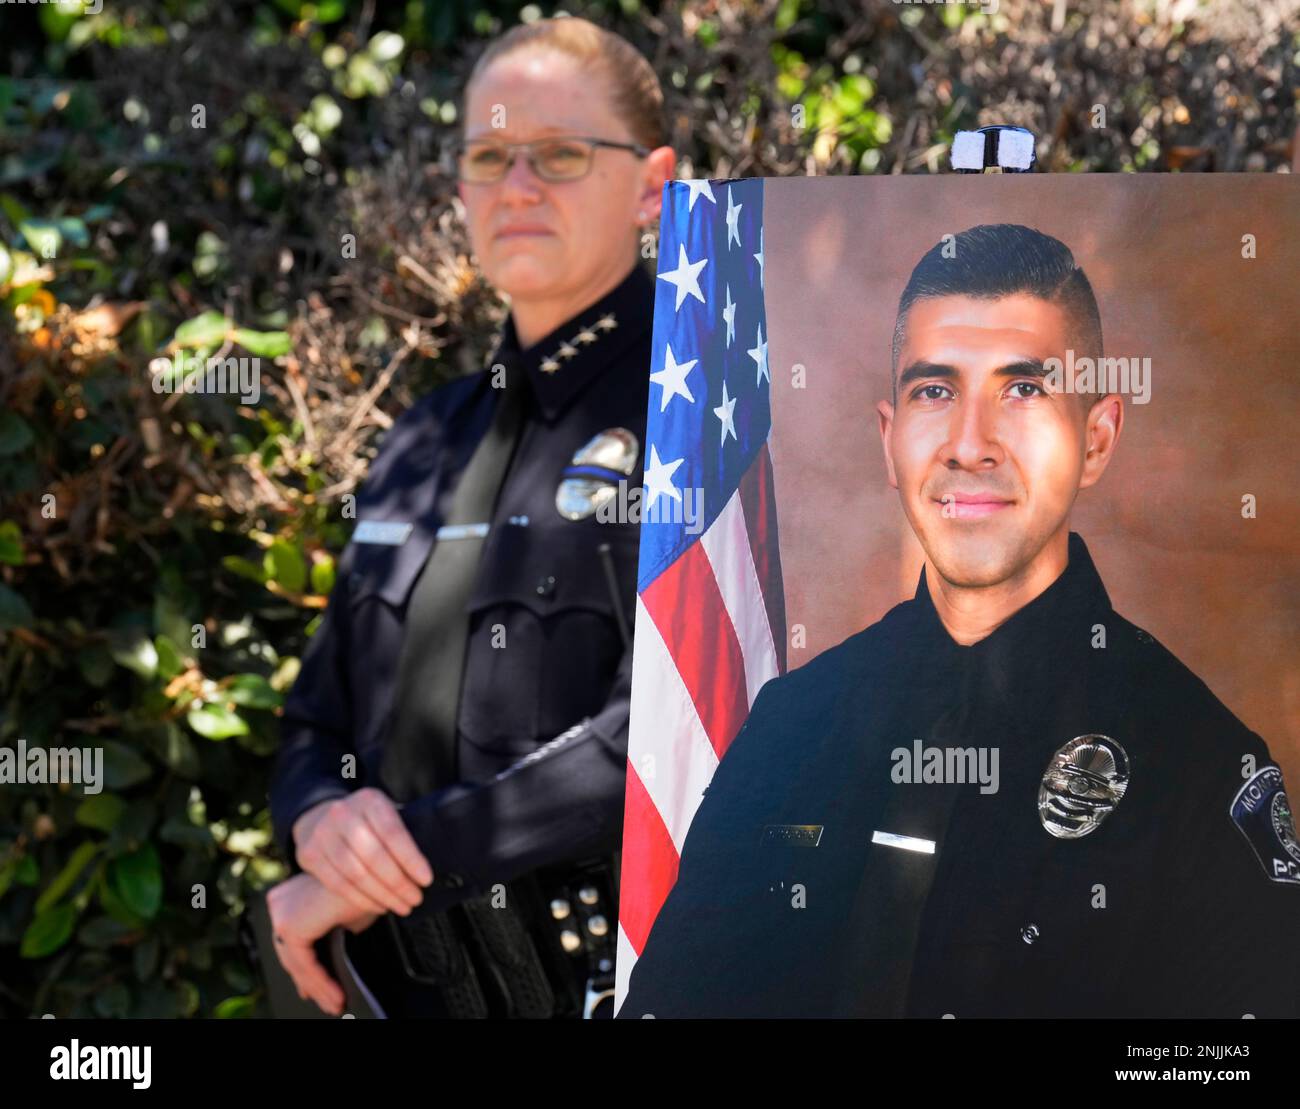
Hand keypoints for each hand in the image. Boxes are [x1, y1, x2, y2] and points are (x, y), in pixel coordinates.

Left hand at [266, 873, 378, 1015]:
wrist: (377, 874)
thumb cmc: (368, 887)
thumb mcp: (347, 917)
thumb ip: (333, 936)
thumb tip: (329, 963)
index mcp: (289, 896)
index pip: (291, 941)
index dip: (301, 969)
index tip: (310, 990)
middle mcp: (279, 902)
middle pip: (290, 953)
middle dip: (309, 983)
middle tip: (328, 1002)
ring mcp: (281, 913)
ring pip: (295, 961)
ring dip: (318, 987)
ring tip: (336, 1003)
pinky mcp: (290, 926)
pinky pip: (302, 963)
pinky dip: (320, 982)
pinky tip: (336, 994)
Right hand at [292, 788, 432, 916]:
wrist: (321, 817)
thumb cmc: (366, 821)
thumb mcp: (384, 814)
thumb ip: (402, 834)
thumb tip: (425, 870)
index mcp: (370, 800)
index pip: (393, 833)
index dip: (411, 859)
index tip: (426, 879)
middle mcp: (343, 814)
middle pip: (374, 856)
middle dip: (399, 883)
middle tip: (415, 899)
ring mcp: (323, 834)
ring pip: (356, 874)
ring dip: (383, 896)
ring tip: (401, 906)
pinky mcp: (310, 855)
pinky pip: (339, 885)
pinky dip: (362, 900)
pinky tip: (379, 905)